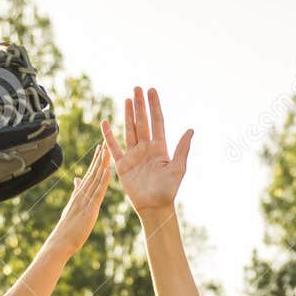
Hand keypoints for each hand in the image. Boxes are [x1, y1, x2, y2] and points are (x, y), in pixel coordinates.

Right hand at [42, 146, 112, 257]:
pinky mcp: (89, 209)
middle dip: (99, 156)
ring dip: (102, 163)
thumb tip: (77, 179)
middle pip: (93, 171)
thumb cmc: (67, 228)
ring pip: (95, 178)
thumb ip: (76, 192)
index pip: (89, 173)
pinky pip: (97, 192)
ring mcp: (85, 200)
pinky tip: (107, 170)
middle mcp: (82, 194)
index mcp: (80, 194)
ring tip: (107, 149)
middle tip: (106, 140)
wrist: (60, 241)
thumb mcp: (73, 206)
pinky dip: (103, 181)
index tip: (100, 147)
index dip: (95, 160)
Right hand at [101, 87, 193, 216]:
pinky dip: (108, 136)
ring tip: (127, 99)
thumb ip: (182, 149)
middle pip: (142, 122)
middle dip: (140, 105)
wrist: (154, 207)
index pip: (157, 122)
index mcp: (160, 148)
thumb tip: (191, 129)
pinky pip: (114, 147)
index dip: (154, 106)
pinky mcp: (122, 165)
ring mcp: (134, 155)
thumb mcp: (178, 168)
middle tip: (137, 88)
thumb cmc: (168, 190)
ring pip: (130, 130)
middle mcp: (146, 148)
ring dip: (128, 115)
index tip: (152, 91)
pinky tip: (105, 123)